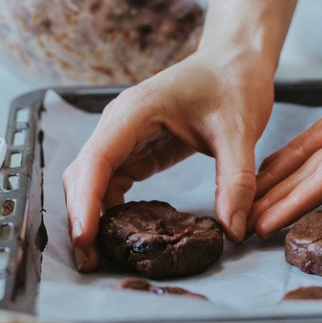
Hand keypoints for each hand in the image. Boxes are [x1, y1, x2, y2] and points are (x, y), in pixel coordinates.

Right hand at [62, 48, 275, 269]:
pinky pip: (110, 182)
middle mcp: (119, 123)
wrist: (235, 60)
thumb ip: (236, 180)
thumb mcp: (240, 130)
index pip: (97, 160)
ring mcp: (123, 136)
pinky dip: (108, 209)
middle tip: (89, 262)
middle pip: (82, 174)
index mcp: (135, 111)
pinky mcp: (134, 149)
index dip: (86, 201)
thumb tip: (233, 230)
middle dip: (81, 217)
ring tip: (98, 256)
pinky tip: (119, 234)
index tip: (85, 237)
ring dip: (90, 217)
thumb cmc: (234, 83)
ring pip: (90, 181)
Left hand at [250, 0, 321, 238]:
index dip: (297, 201)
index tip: (269, 223)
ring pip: (316, 166)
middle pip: (320, 180)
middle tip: (247, 229)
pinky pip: (320, 144)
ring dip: (285, 188)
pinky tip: (272, 170)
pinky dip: (295, 159)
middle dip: (284, 205)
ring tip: (252, 208)